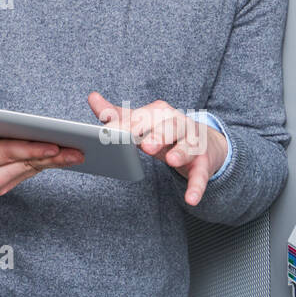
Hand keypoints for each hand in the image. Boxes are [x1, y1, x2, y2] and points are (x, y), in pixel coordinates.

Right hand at [0, 104, 84, 198]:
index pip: (6, 153)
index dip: (30, 149)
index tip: (52, 145)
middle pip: (24, 165)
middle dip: (53, 157)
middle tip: (76, 149)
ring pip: (30, 171)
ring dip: (54, 163)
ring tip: (76, 153)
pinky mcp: (3, 188)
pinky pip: (27, 174)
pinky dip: (45, 165)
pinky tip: (62, 157)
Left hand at [87, 92, 227, 206]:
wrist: (204, 142)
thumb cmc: (164, 132)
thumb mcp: (141, 123)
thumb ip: (116, 114)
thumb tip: (92, 98)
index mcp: (160, 112)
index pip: (142, 118)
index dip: (128, 126)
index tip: (112, 133)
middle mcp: (179, 124)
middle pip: (169, 127)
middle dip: (158, 135)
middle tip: (144, 145)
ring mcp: (193, 143)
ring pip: (187, 147)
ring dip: (180, 152)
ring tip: (170, 160)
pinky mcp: (203, 164)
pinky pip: (200, 175)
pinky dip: (196, 187)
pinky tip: (191, 199)